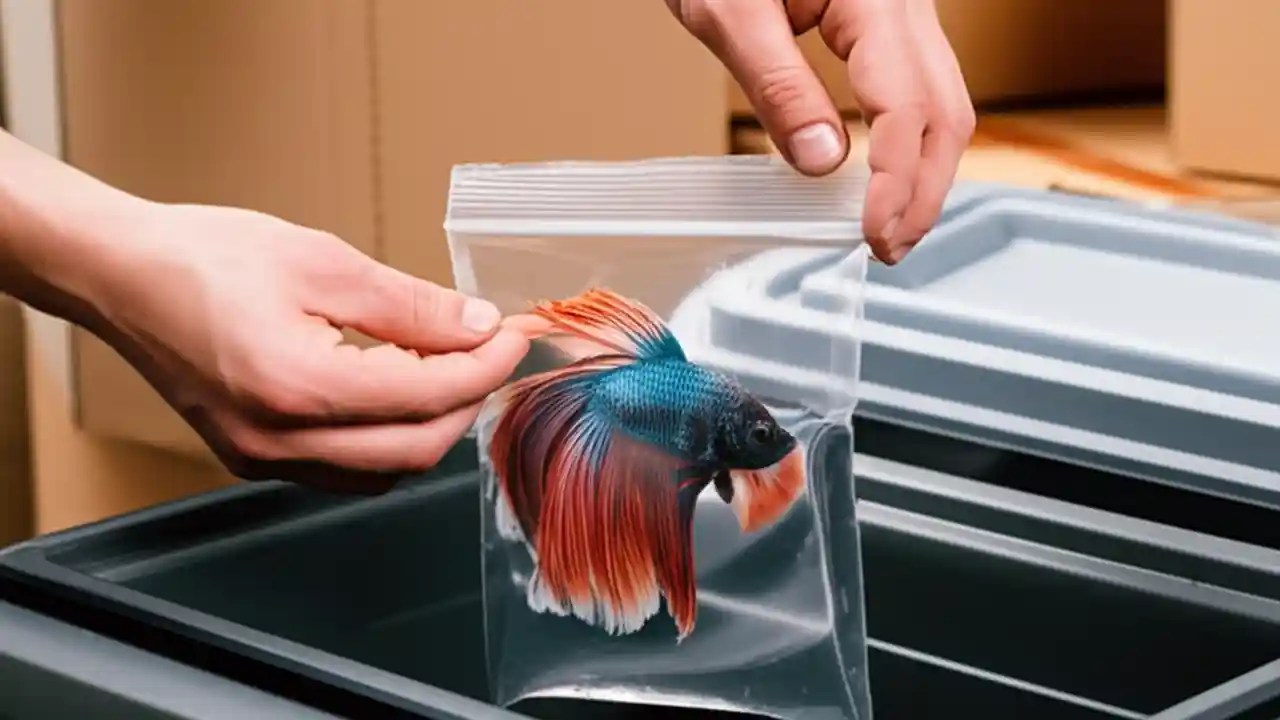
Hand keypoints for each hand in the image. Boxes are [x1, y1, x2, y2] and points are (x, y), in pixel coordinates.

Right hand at [86, 202, 528, 493]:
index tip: (513, 337)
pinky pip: (346, 470)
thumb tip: (475, 326)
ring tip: (447, 365)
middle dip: (467, 400)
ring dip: (431, 424)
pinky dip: (388, 437)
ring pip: (384, 470)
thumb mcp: (322, 262)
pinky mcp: (255, 458)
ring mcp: (263, 459)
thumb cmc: (202, 257)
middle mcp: (279, 440)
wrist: (120, 275)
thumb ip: (409, 304)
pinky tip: (397, 389)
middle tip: (490, 351)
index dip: (485, 368)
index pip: (427, 396)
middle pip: (416, 450)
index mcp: (297, 386)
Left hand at [670, 0, 975, 262]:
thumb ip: (779, 87)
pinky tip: (889, 183)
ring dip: (925, 175)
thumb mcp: (730, 13)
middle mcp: (908, 5)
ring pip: (945, 105)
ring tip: (890, 231)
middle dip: (925, 190)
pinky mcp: (891, 27)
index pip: (907, 107)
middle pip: (947, 112)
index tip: (875, 236)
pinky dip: (912, 146)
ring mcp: (907, 15)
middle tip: (888, 250)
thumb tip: (823, 164)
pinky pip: (921, 93)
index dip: (898, 181)